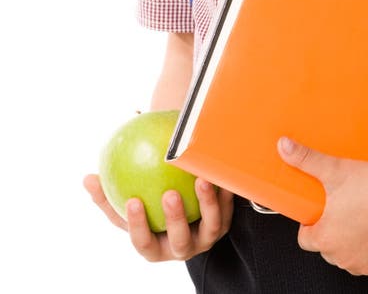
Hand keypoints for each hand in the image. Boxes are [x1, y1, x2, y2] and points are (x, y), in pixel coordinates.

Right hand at [83, 173, 233, 261]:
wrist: (185, 214)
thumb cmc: (149, 211)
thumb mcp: (128, 208)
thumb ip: (109, 196)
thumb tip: (88, 178)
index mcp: (155, 247)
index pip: (143, 242)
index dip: (137, 225)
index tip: (132, 200)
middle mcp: (181, 247)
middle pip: (179, 240)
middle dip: (175, 219)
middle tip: (169, 194)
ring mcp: (205, 238)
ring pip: (211, 225)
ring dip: (207, 203)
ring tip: (200, 179)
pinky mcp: (224, 224)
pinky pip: (228, 208)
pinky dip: (225, 191)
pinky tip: (220, 170)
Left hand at [278, 138, 367, 278]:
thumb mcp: (333, 169)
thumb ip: (305, 159)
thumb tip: (284, 146)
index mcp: (325, 238)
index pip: (306, 240)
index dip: (312, 225)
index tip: (321, 214)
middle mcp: (343, 257)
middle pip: (329, 250)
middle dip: (335, 233)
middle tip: (347, 211)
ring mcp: (366, 266)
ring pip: (352, 258)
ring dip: (354, 245)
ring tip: (364, 218)